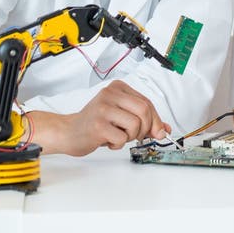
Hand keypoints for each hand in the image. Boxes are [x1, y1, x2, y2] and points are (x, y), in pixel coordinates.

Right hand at [29, 80, 170, 155]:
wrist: (69, 132)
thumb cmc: (96, 123)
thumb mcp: (120, 116)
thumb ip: (142, 119)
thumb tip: (164, 129)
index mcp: (118, 87)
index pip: (146, 102)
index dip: (156, 120)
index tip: (158, 132)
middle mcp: (110, 94)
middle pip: (144, 110)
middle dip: (146, 128)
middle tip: (137, 136)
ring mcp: (103, 108)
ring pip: (135, 124)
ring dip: (131, 137)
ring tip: (118, 136)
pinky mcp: (97, 125)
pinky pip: (122, 138)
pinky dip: (118, 144)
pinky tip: (108, 141)